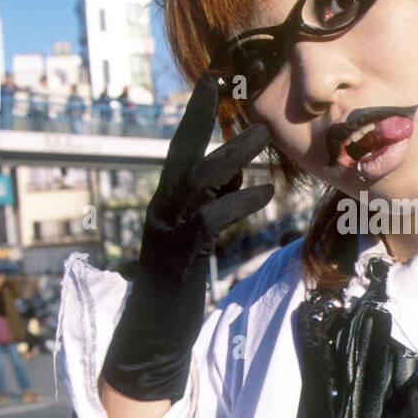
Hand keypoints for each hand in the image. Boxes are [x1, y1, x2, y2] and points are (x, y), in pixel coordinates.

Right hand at [100, 72, 274, 401]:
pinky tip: (265, 192)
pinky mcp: (179, 257)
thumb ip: (213, 201)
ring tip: (262, 136)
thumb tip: (239, 171)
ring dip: (230, 155)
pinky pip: (208, 220)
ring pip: (195, 181)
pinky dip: (237, 201)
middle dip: (206, 121)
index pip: (179, 149)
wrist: (152, 337)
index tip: (212, 80)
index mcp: (166, 203)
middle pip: (181, 154)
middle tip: (237, 93)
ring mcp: (166, 232)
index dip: (195, 114)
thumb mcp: (198, 236)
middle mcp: (161, 210)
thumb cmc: (179, 286)